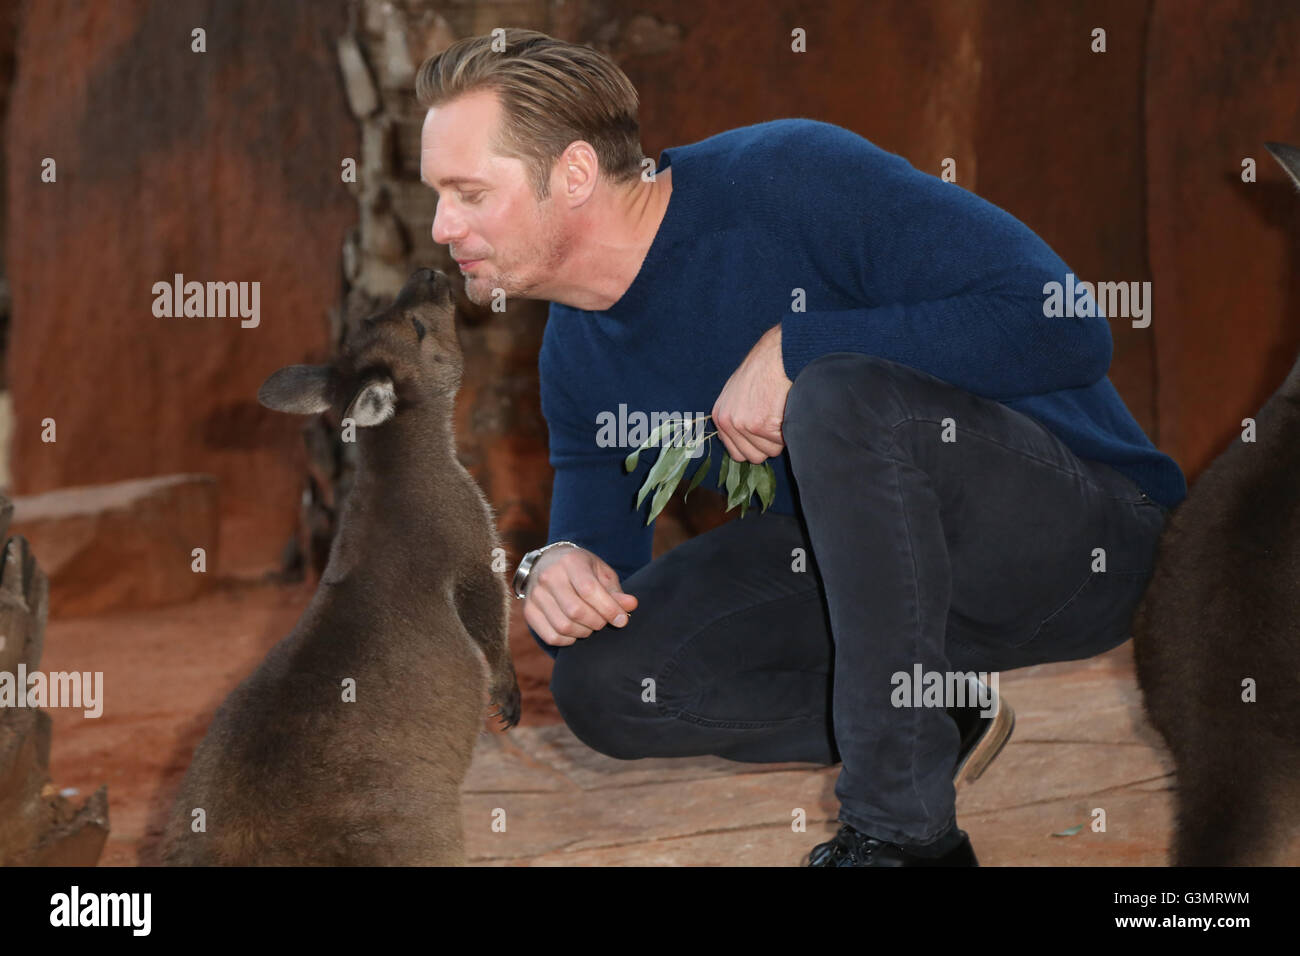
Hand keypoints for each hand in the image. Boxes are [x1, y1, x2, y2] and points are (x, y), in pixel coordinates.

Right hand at [523, 546, 638, 646]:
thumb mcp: (601, 573)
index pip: (589, 590)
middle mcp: (549, 576)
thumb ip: (615, 591)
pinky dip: (568, 640)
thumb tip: (631, 605)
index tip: (622, 619)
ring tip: (591, 625)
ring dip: (584, 632)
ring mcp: (535, 594)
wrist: (549, 564)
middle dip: (597, 622)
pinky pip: (551, 636)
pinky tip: (576, 631)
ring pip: (563, 626)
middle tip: (604, 621)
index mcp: (570, 561)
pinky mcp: (529, 611)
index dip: (609, 609)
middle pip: (576, 611)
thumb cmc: (582, 570)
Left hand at [711, 324, 792, 462]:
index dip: (755, 447)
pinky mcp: (763, 424)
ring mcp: (746, 425)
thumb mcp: (736, 393)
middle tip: (775, 423)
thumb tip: (746, 441)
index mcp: (720, 417)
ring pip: (770, 451)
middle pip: (754, 457)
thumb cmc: (761, 370)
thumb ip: (737, 418)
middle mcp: (729, 423)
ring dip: (780, 438)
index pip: (737, 454)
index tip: (764, 437)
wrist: (776, 355)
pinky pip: (783, 442)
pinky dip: (789, 429)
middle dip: (768, 445)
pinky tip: (786, 409)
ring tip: (780, 413)